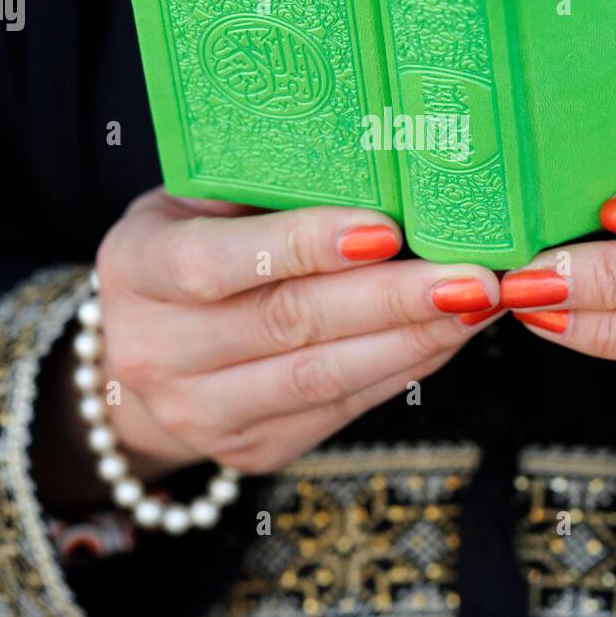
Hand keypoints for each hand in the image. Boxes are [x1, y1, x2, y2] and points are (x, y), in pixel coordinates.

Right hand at [94, 188, 499, 479]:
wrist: (143, 352)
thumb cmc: (190, 246)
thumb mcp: (198, 202)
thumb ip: (269, 191)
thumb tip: (389, 167)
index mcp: (135, 269)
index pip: (215, 263)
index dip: (301, 246)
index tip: (384, 228)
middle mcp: (157, 351)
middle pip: (288, 325)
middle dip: (391, 299)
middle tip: (472, 273)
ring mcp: (202, 412)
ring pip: (323, 377)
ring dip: (413, 339)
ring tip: (480, 302)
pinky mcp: (251, 450)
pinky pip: (342, 407)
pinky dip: (405, 366)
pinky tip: (452, 334)